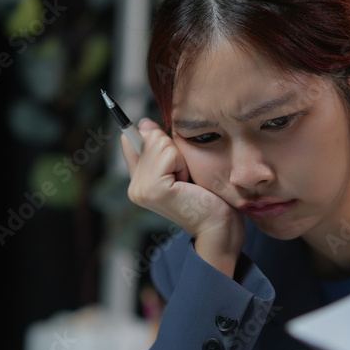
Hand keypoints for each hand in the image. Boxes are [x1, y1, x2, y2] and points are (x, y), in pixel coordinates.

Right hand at [121, 118, 244, 276]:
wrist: (220, 226)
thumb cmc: (209, 198)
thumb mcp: (182, 166)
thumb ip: (160, 148)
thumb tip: (144, 123)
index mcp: (139, 181)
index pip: (130, 138)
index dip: (152, 137)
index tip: (171, 154)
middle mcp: (135, 187)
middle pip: (148, 136)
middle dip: (174, 149)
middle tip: (186, 177)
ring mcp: (141, 189)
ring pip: (158, 142)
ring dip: (181, 157)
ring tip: (188, 181)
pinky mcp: (153, 190)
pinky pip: (168, 154)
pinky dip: (183, 163)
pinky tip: (187, 184)